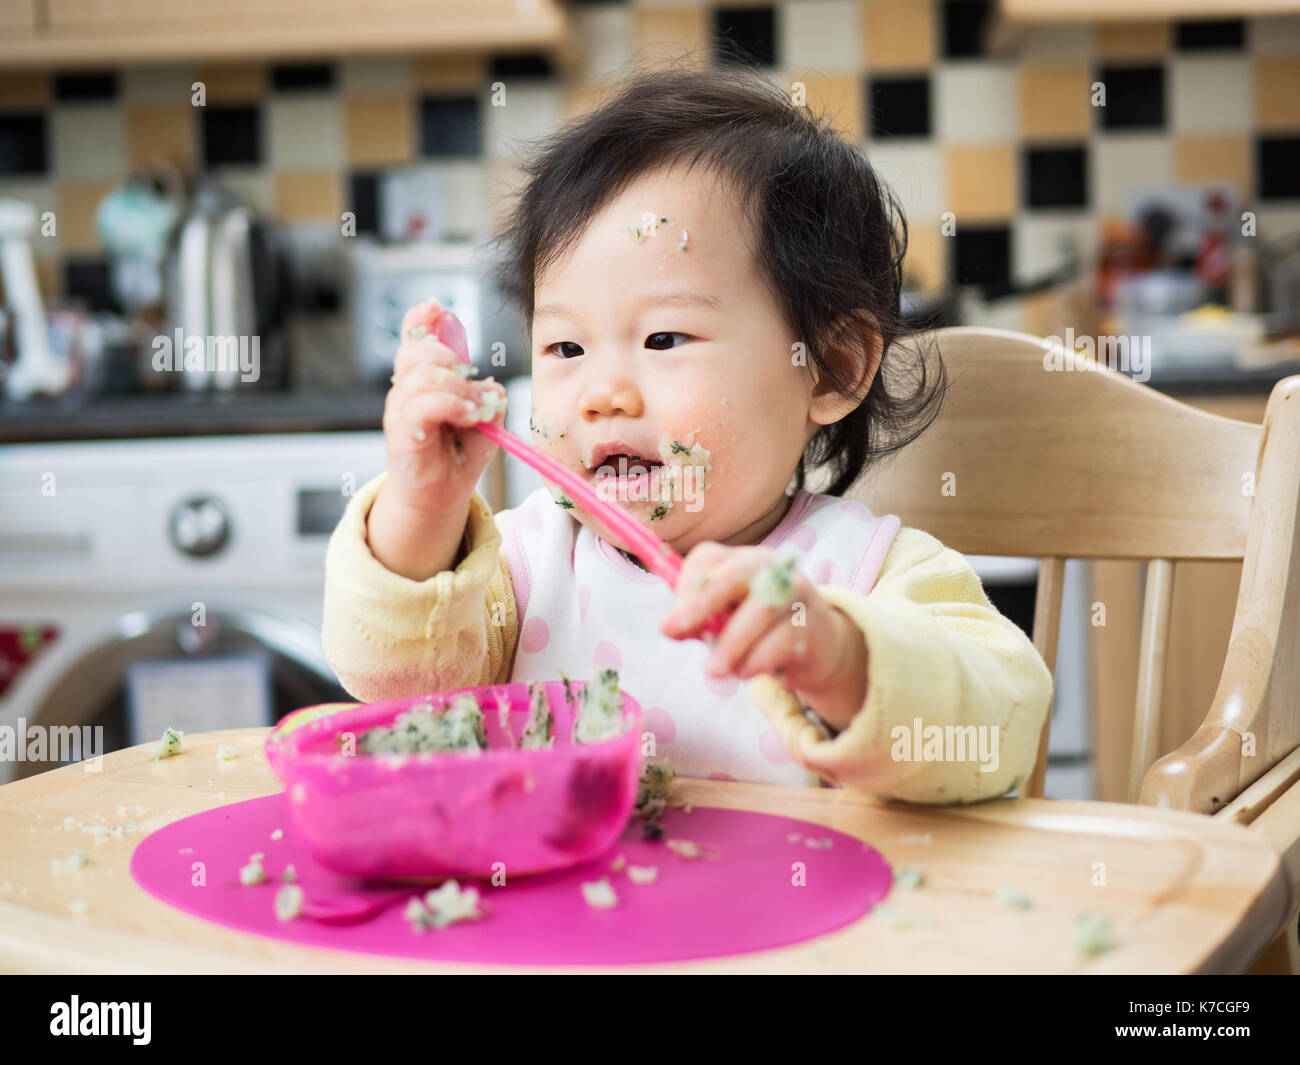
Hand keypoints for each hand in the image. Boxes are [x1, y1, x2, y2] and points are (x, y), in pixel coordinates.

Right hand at [381, 299, 505, 513]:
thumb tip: (490, 384)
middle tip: (474, 389)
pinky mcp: (401, 433)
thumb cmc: (459, 454)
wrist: (441, 495)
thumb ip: (488, 395)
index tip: (435, 308)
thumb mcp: (483, 418)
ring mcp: (400, 411)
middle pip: (417, 352)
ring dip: (458, 387)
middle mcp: (405, 391)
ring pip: (423, 375)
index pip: (412, 340)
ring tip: (474, 411)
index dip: (420, 320)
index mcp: (421, 381)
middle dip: (451, 360)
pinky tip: (469, 417)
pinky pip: (423, 404)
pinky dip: (452, 405)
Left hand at [658, 542, 868, 729]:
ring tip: (713, 670)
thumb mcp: (725, 619)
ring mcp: (795, 593)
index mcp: (742, 560)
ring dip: (729, 644)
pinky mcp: (811, 624)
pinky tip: (746, 671)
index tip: (668, 624)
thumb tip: (669, 627)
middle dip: (698, 603)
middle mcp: (770, 567)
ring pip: (758, 611)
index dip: (684, 588)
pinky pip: (778, 643)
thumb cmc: (758, 629)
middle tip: (670, 630)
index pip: (707, 559)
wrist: (819, 645)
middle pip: (732, 575)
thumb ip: (696, 620)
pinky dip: (754, 662)